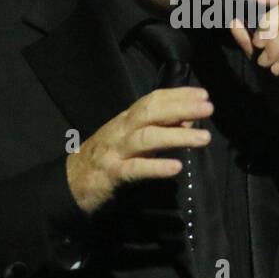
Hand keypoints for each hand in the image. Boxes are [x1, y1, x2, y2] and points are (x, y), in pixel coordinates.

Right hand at [65, 86, 212, 215]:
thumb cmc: (106, 158)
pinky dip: (156, 167)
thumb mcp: (132, 141)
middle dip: (180, 108)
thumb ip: (158, 130)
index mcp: (126, 120)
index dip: (178, 95)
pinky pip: (135, 169)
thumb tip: (188, 120)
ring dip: (177, 136)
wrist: (70, 183)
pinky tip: (176, 167)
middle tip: (208, 108)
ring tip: (204, 138)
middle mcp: (121, 130)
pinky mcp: (112, 174)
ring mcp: (115, 151)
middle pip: (150, 112)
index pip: (152, 100)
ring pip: (146, 138)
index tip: (203, 94)